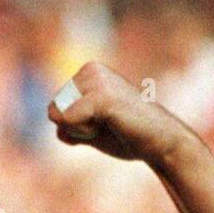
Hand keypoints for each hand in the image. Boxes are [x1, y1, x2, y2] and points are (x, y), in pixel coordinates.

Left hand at [47, 63, 187, 164]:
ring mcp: (96, 80)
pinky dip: (85, 133)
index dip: (73, 127)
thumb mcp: (92, 129)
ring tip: (111, 125)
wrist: (161, 143)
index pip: (54, 108)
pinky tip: (112, 126)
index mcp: (88, 72)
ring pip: (59, 116)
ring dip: (81, 131)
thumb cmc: (130, 137)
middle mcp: (91, 69)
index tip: (102, 124)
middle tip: (107, 126)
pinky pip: (69, 121)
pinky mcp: (101, 96)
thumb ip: (71, 123)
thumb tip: (52, 114)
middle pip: (53, 110)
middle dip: (75, 129)